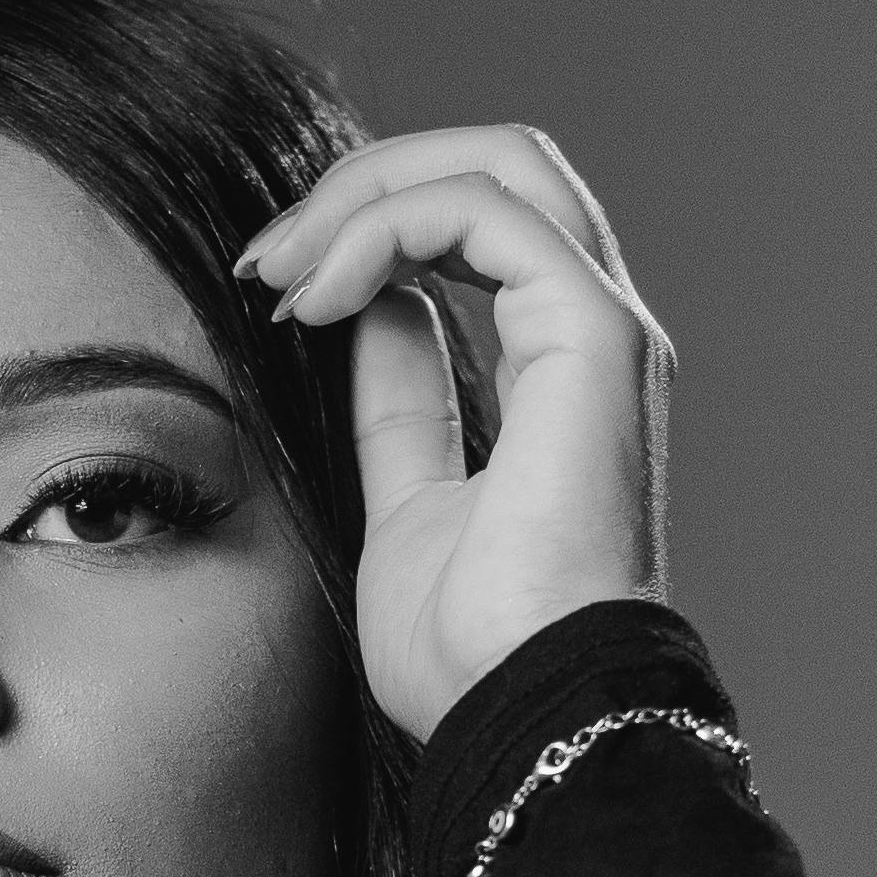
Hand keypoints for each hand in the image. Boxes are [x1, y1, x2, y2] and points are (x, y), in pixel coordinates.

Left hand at [237, 124, 677, 743]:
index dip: (370, 229)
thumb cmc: (471, 654)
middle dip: (367, 185)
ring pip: (496, 163)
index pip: (482, 229)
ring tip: (284, 269)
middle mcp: (596, 334)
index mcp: (564, 371)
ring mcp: (604, 328)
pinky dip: (386, 225)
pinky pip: (483, 209)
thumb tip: (365, 316)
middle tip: (271, 257)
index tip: (272, 290)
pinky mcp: (594, 333)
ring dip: (365, 195)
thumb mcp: (406, 505)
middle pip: (498, 166)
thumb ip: (399, 407)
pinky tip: (322, 295)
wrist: (519, 713)